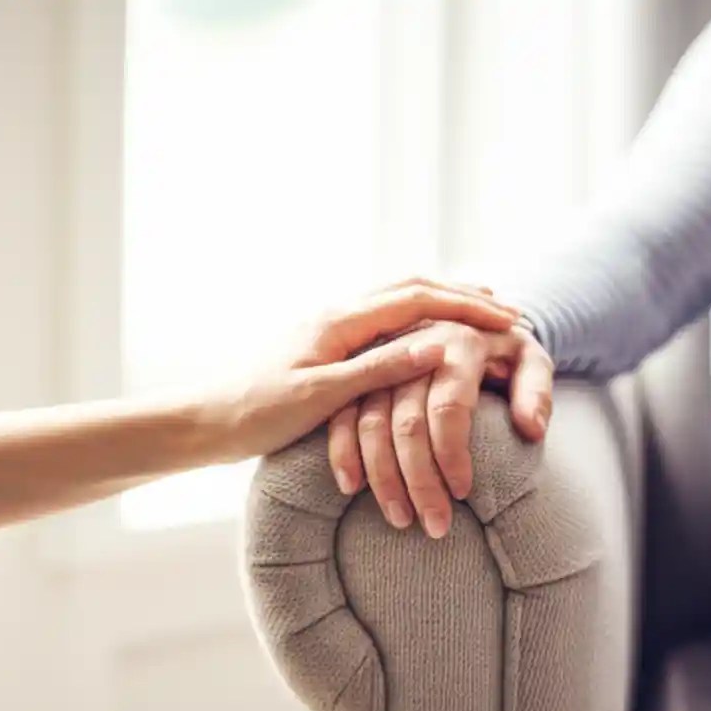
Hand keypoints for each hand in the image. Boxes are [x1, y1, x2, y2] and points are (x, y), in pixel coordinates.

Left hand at [216, 279, 519, 459]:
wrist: (203, 421)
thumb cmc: (255, 413)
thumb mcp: (320, 396)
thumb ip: (377, 370)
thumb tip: (435, 347)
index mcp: (339, 322)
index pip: (416, 299)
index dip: (465, 307)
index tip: (507, 317)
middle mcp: (336, 316)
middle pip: (411, 289)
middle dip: (460, 297)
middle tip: (506, 311)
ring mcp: (330, 330)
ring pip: (397, 303)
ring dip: (440, 305)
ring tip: (479, 314)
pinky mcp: (324, 349)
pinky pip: (383, 324)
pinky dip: (417, 323)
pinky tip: (430, 340)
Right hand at [327, 319, 553, 538]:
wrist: (470, 322)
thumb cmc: (504, 353)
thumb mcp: (531, 362)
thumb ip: (536, 392)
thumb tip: (531, 429)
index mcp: (459, 343)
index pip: (449, 407)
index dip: (453, 455)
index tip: (463, 494)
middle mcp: (416, 346)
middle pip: (407, 422)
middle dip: (419, 480)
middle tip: (435, 527)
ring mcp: (382, 360)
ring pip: (372, 423)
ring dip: (382, 476)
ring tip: (401, 519)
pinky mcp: (359, 373)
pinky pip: (343, 414)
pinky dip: (342, 451)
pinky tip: (350, 488)